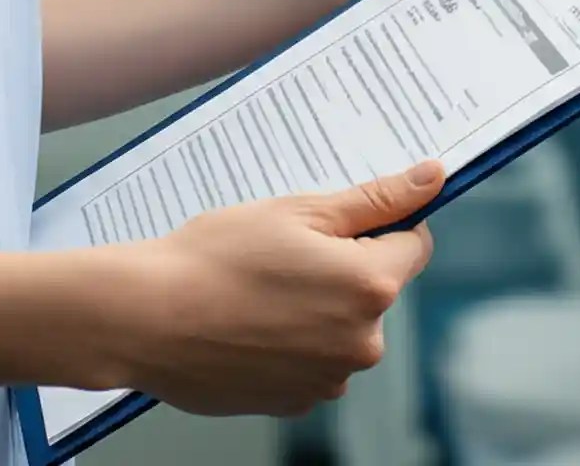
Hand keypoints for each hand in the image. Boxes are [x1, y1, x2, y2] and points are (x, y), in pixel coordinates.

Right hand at [112, 160, 444, 416]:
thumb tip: (433, 178)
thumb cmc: (214, 257)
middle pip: (375, 291)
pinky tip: (247, 326)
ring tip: (256, 293)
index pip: (413, 244)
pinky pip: (310, 362)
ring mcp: (329, 379)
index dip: (378, 226)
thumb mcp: (298, 212)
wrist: (145, 317)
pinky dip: (289, 345)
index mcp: (371, 285)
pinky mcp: (296, 401)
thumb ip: (375, 200)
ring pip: (340, 329)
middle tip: (280, 256)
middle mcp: (362, 342)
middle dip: (341, 270)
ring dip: (315, 311)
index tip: (336, 225)